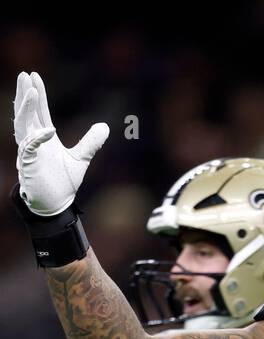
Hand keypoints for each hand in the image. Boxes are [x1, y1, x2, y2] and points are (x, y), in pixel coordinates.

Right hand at [14, 71, 107, 216]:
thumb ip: (91, 143)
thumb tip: (105, 126)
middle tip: (26, 75)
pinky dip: (38, 138)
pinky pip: (30, 147)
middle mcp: (33, 141)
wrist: (55, 204)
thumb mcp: (81, 159)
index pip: (39, 111)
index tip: (35, 76)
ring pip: (23, 125)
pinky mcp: (28, 164)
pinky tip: (48, 129)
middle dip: (26, 94)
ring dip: (26, 108)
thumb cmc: (63, 183)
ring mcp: (29, 152)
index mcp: (44, 137)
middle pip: (27, 112)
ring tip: (31, 91)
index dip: (38, 94)